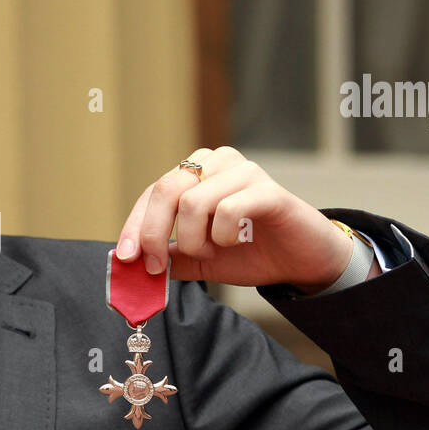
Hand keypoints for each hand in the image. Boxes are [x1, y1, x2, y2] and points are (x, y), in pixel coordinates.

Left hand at [115, 146, 364, 293]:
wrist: (302, 261)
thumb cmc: (252, 253)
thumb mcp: (200, 260)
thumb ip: (169, 258)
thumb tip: (131, 265)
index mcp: (197, 173)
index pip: (153, 193)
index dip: (136, 225)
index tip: (126, 257)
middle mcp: (217, 162)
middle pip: (166, 190)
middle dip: (154, 235)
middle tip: (158, 266)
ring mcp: (243, 171)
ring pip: (193, 203)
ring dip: (196, 241)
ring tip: (214, 250)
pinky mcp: (267, 189)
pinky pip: (226, 210)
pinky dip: (223, 236)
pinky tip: (237, 241)